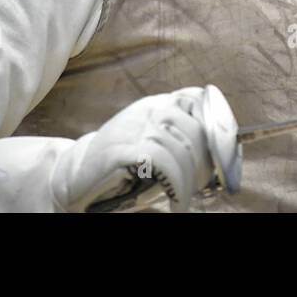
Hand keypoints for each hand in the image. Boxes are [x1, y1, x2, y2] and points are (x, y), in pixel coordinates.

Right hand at [50, 85, 239, 212]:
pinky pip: (162, 160)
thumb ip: (177, 135)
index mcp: (154, 105)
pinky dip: (175, 184)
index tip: (222, 149)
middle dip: (205, 160)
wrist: (74, 173)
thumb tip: (218, 149)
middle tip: (202, 184)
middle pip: (194, 127)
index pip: (195, 97)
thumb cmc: (120, 163)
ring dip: (190, 179)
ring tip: (184, 196)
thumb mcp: (150, 140)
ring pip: (181, 147)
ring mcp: (133, 129)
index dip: (215, 121)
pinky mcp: (122, 151)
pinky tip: (176, 199)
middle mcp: (146, 112)